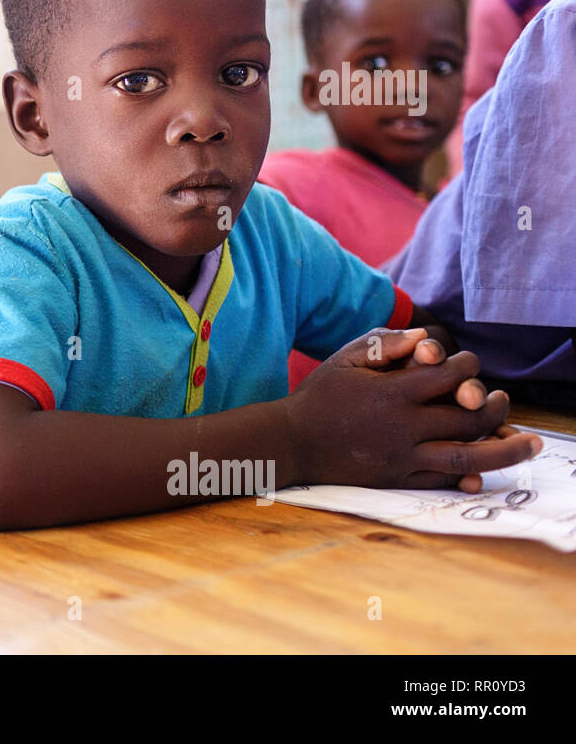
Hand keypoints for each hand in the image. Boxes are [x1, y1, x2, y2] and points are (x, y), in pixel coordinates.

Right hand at [285, 328, 540, 489]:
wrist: (292, 441)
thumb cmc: (319, 395)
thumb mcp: (345, 359)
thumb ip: (385, 344)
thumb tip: (426, 339)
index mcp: (390, 392)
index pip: (448, 375)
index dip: (466, 366)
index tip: (467, 365)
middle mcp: (402, 426)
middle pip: (468, 418)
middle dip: (494, 406)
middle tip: (501, 400)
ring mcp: (401, 456)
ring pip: (466, 456)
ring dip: (504, 450)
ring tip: (530, 444)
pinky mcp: (396, 478)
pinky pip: (440, 481)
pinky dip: (467, 477)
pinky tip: (485, 473)